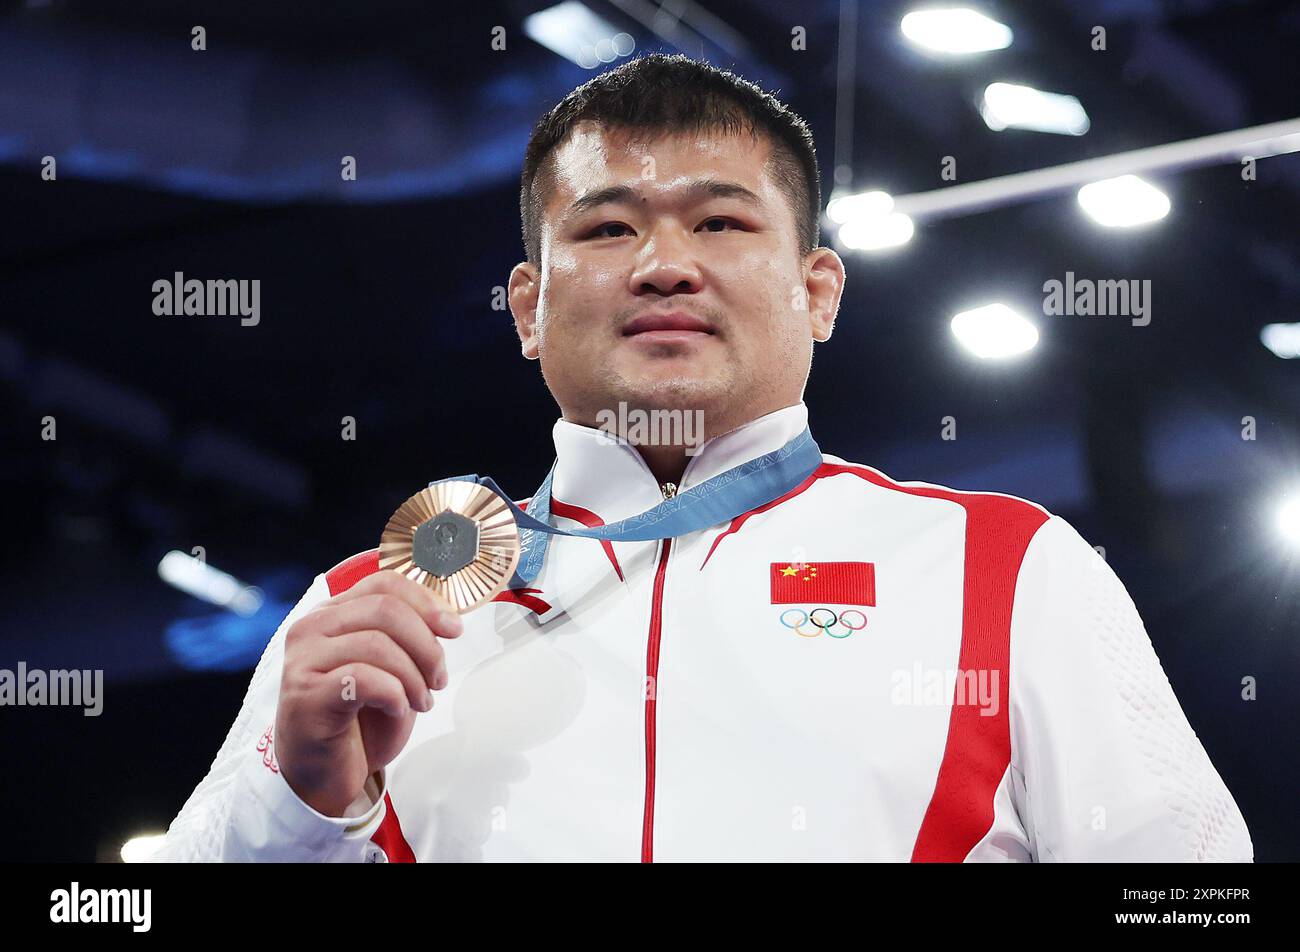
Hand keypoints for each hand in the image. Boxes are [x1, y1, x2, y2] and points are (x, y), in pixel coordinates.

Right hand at [273, 570, 462, 816]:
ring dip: (413, 676)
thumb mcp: (392, 671)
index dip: (426, 602)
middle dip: (426, 644)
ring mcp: (303, 661)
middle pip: (384, 609)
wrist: (325, 777)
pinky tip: (397, 710)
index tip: (454, 629)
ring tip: (422, 702)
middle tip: (439, 678)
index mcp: (332, 614)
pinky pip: (364, 678)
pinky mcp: (306, 695)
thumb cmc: (358, 724)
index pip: (383, 583)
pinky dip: (394, 694)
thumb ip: (408, 639)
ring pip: (377, 643)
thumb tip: (446, 618)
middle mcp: (312, 629)